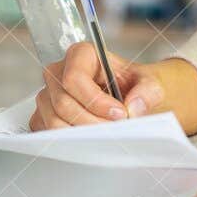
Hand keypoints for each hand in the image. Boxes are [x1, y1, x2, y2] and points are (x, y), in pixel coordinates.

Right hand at [28, 41, 166, 129]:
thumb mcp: (151, 82)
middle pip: (63, 103)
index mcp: (81, 55)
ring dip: (82, 134)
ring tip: (106, 135)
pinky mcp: (45, 115)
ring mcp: (49, 94)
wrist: (130, 96)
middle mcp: (59, 72)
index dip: (95, 101)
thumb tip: (133, 107)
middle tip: (115, 129)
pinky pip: (48, 132)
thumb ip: (148, 91)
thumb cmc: (134, 84)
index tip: (119, 114)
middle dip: (92, 122)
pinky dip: (69, 141)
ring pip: (53, 121)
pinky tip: (91, 139)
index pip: (74, 78)